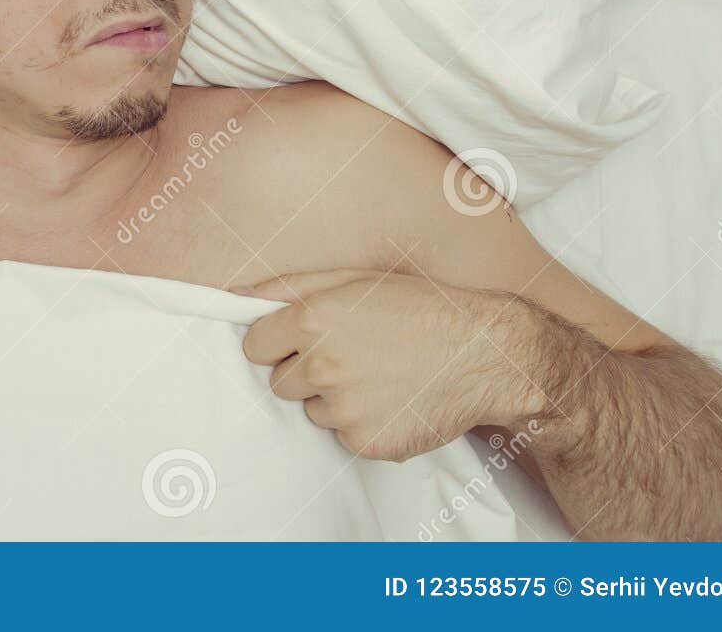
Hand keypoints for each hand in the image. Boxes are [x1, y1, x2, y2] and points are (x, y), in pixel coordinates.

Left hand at [239, 269, 540, 461]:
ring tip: (378, 375)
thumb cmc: (420, 308)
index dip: (277, 343)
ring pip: (312, 411)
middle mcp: (322, 366)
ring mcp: (344, 408)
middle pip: (279, 382)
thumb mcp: (355, 280)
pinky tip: (393, 399)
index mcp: (312, 320)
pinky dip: (362, 423)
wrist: (484, 354)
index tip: (300, 341)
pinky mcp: (366, 441)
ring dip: (334, 399)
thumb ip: (290, 286)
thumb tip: (237, 294)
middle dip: (305, 372)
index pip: (254, 346)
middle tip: (351, 356)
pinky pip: (343, 435)